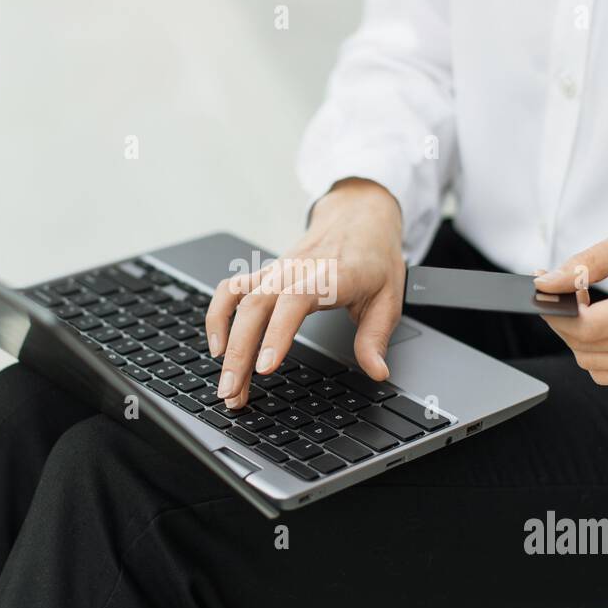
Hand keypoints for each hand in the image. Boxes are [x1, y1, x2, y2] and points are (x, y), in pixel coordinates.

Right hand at [205, 178, 405, 408]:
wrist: (359, 215)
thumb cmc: (373, 256)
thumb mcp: (389, 298)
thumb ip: (376, 338)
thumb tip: (377, 372)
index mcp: (329, 275)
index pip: (295, 301)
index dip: (277, 334)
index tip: (264, 368)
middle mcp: (295, 270)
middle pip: (256, 307)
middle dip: (239, 353)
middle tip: (232, 393)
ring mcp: (275, 270)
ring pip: (239, 302)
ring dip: (225, 341)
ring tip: (225, 380)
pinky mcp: (264, 273)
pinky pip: (230, 290)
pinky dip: (218, 316)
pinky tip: (219, 347)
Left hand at [534, 216, 607, 384]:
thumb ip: (587, 263)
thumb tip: (547, 284)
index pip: (591, 327)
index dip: (558, 312)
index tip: (548, 291)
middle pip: (588, 349)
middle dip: (562, 323)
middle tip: (561, 294)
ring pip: (595, 365)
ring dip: (577, 338)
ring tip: (584, 307)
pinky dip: (597, 352)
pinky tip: (604, 325)